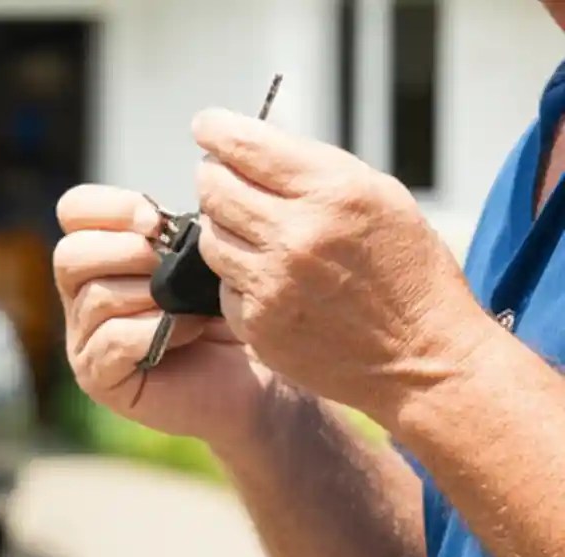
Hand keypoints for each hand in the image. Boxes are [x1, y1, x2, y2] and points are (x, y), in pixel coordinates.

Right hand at [55, 184, 273, 445]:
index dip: (108, 207)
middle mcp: (80, 297)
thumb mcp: (199, 262)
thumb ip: (169, 237)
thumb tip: (156, 225)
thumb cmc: (226, 314)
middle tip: (165, 262)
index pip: (73, 211)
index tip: (156, 220)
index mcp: (98, 256)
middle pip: (69, 255)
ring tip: (188, 304)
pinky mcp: (98, 378)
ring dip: (148, 294)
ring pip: (94, 298)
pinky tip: (188, 330)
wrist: (253, 377)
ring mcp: (84, 340)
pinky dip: (154, 330)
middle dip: (124, 251)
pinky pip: (111, 341)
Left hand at [191, 108, 493, 417]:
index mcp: (333, 192)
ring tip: (254, 231)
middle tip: (220, 177)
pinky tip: (270, 278)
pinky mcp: (257, 323)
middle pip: (214, 188)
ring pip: (211, 236)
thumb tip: (255, 145)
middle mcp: (295, 235)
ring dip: (223, 227)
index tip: (206, 126)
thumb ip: (316, 169)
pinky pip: (223, 284)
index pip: (246, 146)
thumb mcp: (380, 198)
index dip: (216, 130)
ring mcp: (271, 282)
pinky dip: (238, 276)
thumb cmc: (408, 273)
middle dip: (213, 176)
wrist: (423, 357)